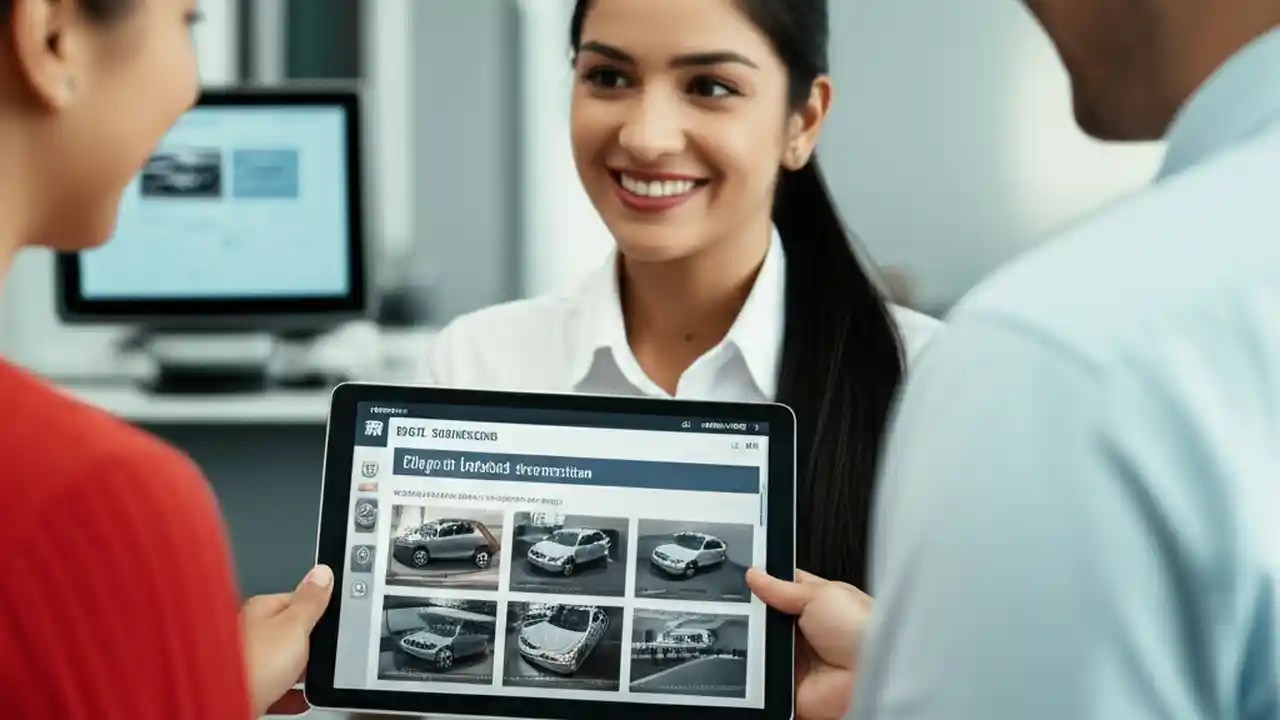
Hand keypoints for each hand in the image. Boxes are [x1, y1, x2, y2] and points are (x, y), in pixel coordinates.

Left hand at [240, 565, 333, 716]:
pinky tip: (298, 698)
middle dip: (308, 643)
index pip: (295, 599)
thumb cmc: (253, 665)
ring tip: (313, 677)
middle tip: (325, 651)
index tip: (333, 620)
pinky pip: (274, 687)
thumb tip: (322, 573)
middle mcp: (248, 631)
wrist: (226, 704)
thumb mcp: (295, 626)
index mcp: (259, 609)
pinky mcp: (246, 687)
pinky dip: (288, 692)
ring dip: (298, 670)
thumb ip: (311, 600)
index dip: (317, 610)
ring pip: (279, 661)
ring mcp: (245, 661)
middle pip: (287, 632)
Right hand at [747, 568, 871, 719]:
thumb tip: (755, 574)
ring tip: (765, 639)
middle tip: (755, 612)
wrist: (870, 676)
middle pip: (765, 619)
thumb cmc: (862, 629)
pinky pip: (761, 677)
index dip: (763, 585)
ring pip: (759, 647)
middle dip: (755, 615)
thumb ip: (782, 586)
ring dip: (758, 643)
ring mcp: (796, 659)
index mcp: (816, 603)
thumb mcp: (820, 594)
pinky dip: (758, 671)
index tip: (744, 579)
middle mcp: (804, 631)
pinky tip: (765, 662)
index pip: (780, 590)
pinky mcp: (789, 686)